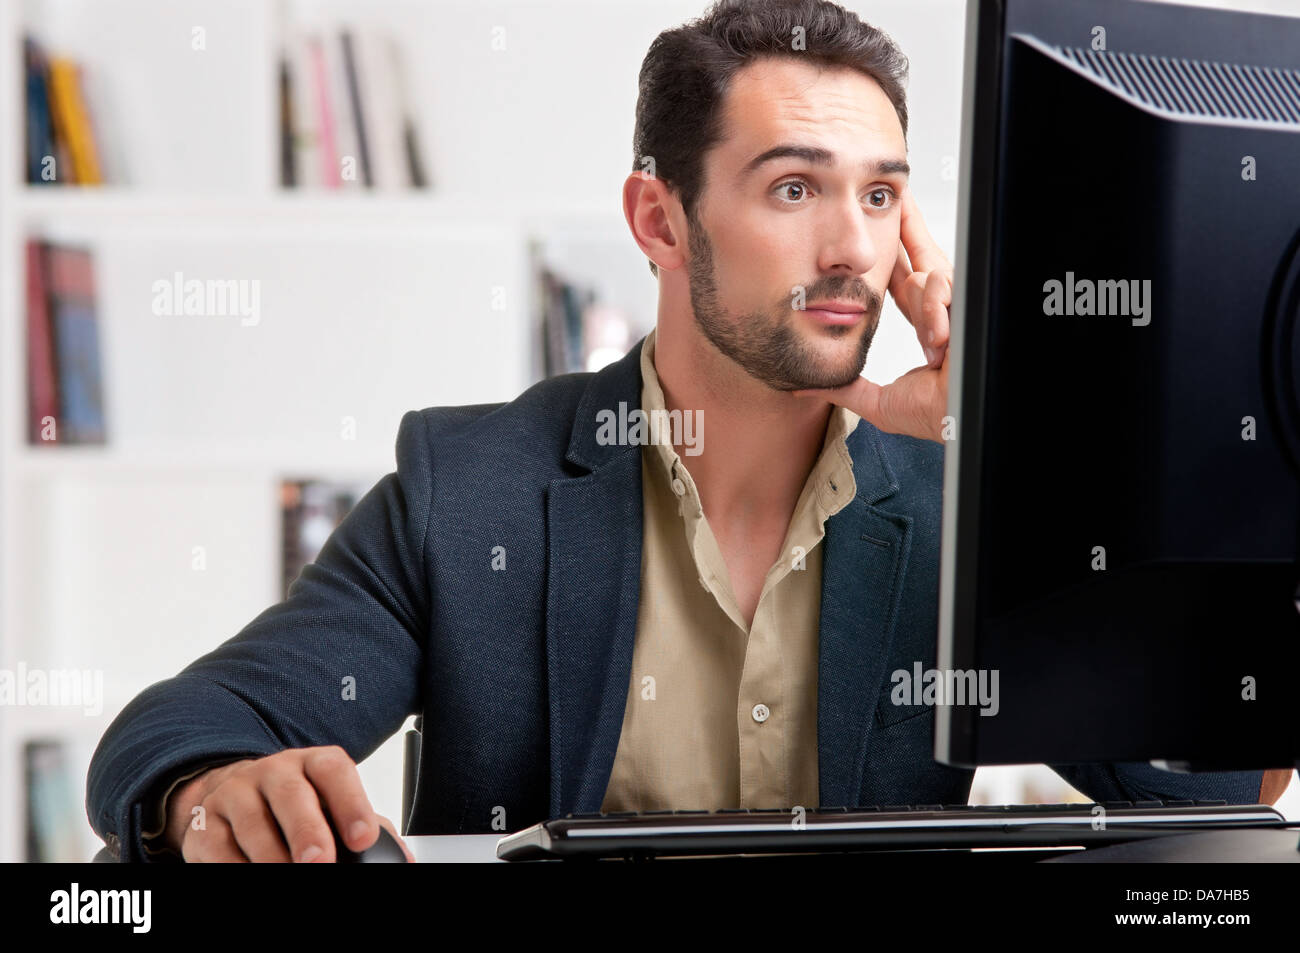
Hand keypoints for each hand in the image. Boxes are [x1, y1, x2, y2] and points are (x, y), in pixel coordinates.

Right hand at [165, 745, 413, 862]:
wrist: (231, 793)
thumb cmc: (296, 805)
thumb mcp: (330, 805)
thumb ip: (364, 826)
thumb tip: (400, 857)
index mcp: (312, 764)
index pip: (334, 771)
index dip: (351, 802)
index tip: (364, 838)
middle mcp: (274, 773)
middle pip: (291, 795)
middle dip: (307, 831)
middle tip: (320, 861)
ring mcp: (235, 794)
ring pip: (252, 824)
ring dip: (271, 858)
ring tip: (288, 875)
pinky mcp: (206, 824)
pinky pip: (219, 849)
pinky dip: (236, 868)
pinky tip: (253, 874)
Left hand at [795, 187, 953, 442]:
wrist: (964, 426)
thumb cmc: (934, 418)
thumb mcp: (878, 403)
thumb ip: (843, 389)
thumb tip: (801, 387)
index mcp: (925, 324)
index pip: (907, 278)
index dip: (894, 251)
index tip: (880, 223)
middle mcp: (943, 311)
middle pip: (924, 257)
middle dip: (910, 225)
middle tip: (896, 193)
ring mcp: (959, 309)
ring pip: (935, 275)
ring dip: (928, 303)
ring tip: (934, 343)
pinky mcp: (972, 310)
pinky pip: (946, 289)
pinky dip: (939, 311)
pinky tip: (940, 338)